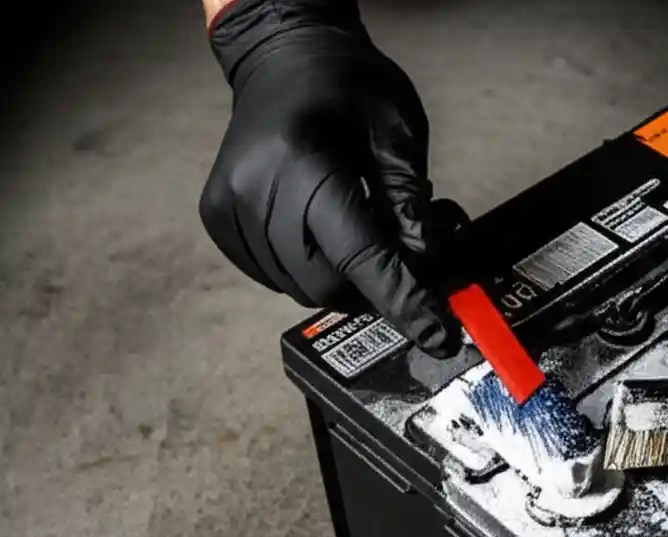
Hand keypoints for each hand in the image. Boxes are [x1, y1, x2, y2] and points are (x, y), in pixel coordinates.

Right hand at [200, 0, 462, 357]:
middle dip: (371, 289)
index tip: (437, 335)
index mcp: (305, 162)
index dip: (404, 301)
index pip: (361, 256)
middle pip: (325, 284)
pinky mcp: (217, 216)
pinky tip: (322, 234)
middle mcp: (256, 189)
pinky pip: (270, 274)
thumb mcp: (397, 129)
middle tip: (403, 263)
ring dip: (339, 280)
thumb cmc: (346, 85)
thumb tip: (427, 264)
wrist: (282, 58)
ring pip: (296, 287)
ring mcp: (229, 204)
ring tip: (361, 234)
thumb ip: (410, 200)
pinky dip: (305, 270)